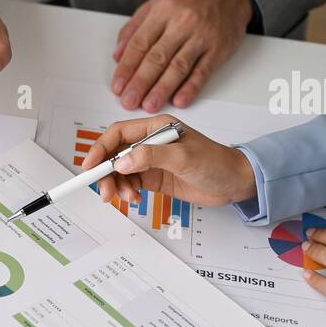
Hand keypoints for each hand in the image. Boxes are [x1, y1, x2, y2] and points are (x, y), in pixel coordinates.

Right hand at [80, 115, 256, 206]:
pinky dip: (128, 192)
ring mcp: (151, 161)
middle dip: (106, 173)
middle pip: (115, 154)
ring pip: (120, 172)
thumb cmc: (216, 162)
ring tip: (128, 198)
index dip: (101, 148)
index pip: (118, 134)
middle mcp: (149, 142)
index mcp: (155, 128)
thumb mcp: (183, 157)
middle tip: (106, 191)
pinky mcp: (154, 177)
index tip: (91, 165)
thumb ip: (151, 156)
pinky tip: (136, 198)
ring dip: (118, 186)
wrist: (234, 183)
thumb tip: (123, 161)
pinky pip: (130, 183)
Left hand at [112, 0, 251, 111]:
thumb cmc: (189, 1)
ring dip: (162, 89)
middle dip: (140, 82)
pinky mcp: (218, 49)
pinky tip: (179, 101)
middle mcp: (182, 23)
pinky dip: (191, 88)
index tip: (118, 86)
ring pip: (178, 66)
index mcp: (162, 10)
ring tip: (149, 105)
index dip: (127, 68)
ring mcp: (201, 36)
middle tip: (129, 100)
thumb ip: (134, 28)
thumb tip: (118, 55)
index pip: (140, 43)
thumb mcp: (157, 3)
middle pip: (157, 57)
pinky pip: (202, 71)